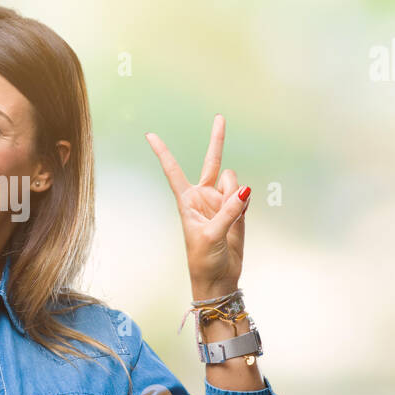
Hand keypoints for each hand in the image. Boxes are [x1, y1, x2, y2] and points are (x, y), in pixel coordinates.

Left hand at [145, 114, 248, 300]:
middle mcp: (203, 196)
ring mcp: (221, 201)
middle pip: (210, 162)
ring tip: (228, 219)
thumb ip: (229, 210)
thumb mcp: (211, 235)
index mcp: (186, 200)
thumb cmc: (203, 260)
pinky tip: (240, 217)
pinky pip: (245, 195)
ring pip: (233, 181)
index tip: (150, 134)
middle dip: (217, 140)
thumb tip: (244, 188)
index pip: (173, 170)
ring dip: (234, 195)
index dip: (162, 152)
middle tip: (220, 116)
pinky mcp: (237, 209)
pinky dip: (245, 203)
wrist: (219, 278)